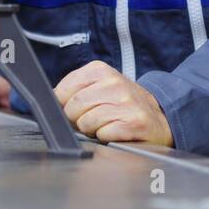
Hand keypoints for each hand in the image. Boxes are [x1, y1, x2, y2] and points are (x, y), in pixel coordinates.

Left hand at [53, 61, 172, 145]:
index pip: (63, 91)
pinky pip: (103, 134)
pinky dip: (105, 137)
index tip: (75, 109)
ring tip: (106, 124)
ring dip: (92, 130)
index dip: (64, 106)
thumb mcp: (100, 87)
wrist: (159, 118)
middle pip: (73, 108)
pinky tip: (116, 131)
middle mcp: (114, 83)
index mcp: (100, 70)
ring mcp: (126, 102)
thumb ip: (75, 91)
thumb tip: (50, 104)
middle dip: (77, 120)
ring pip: (86, 123)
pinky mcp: (133, 122)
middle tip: (92, 120)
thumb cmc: (123, 104)